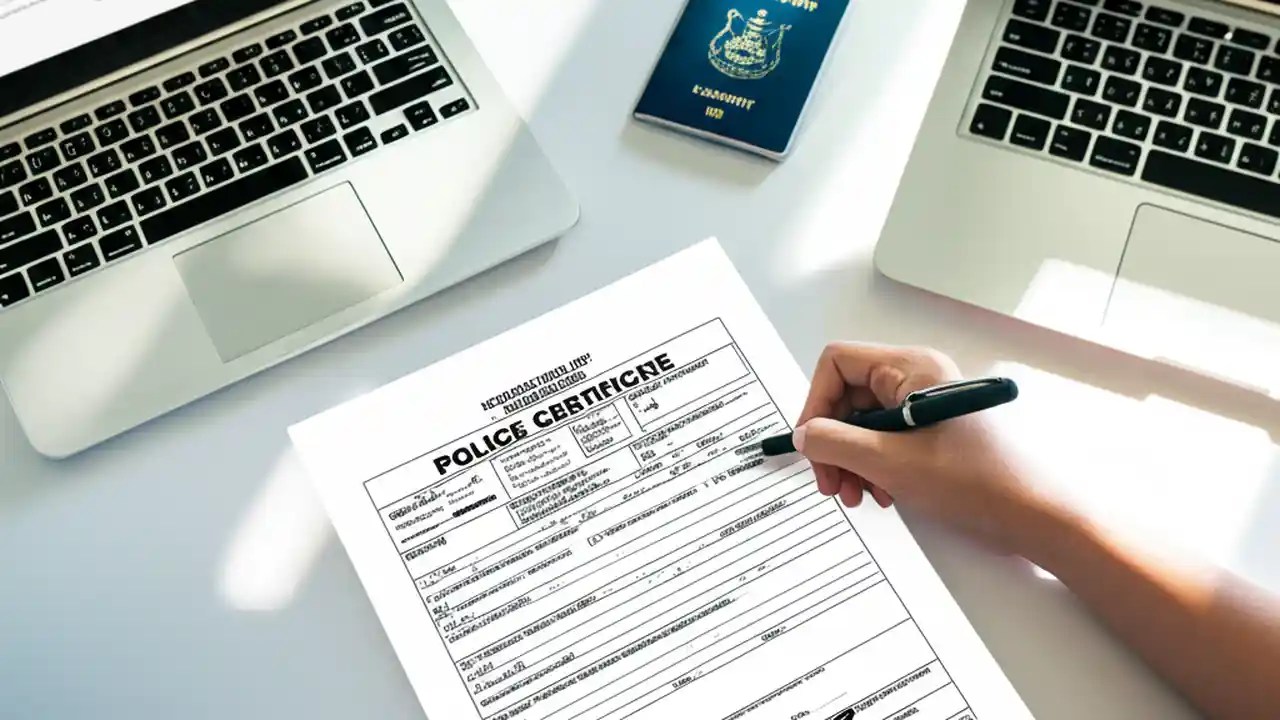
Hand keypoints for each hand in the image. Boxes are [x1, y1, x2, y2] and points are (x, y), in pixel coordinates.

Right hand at [794, 342, 1048, 553]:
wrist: (1034, 515)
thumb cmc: (977, 482)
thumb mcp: (891, 462)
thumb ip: (836, 443)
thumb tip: (805, 435)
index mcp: (911, 368)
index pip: (838, 364)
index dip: (815, 403)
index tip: (812, 444)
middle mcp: (917, 378)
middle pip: (848, 396)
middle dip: (833, 441)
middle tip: (831, 482)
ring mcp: (926, 405)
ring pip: (864, 422)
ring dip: (850, 459)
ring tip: (857, 494)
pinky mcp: (933, 431)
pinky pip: (886, 439)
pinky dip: (873, 466)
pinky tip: (882, 494)